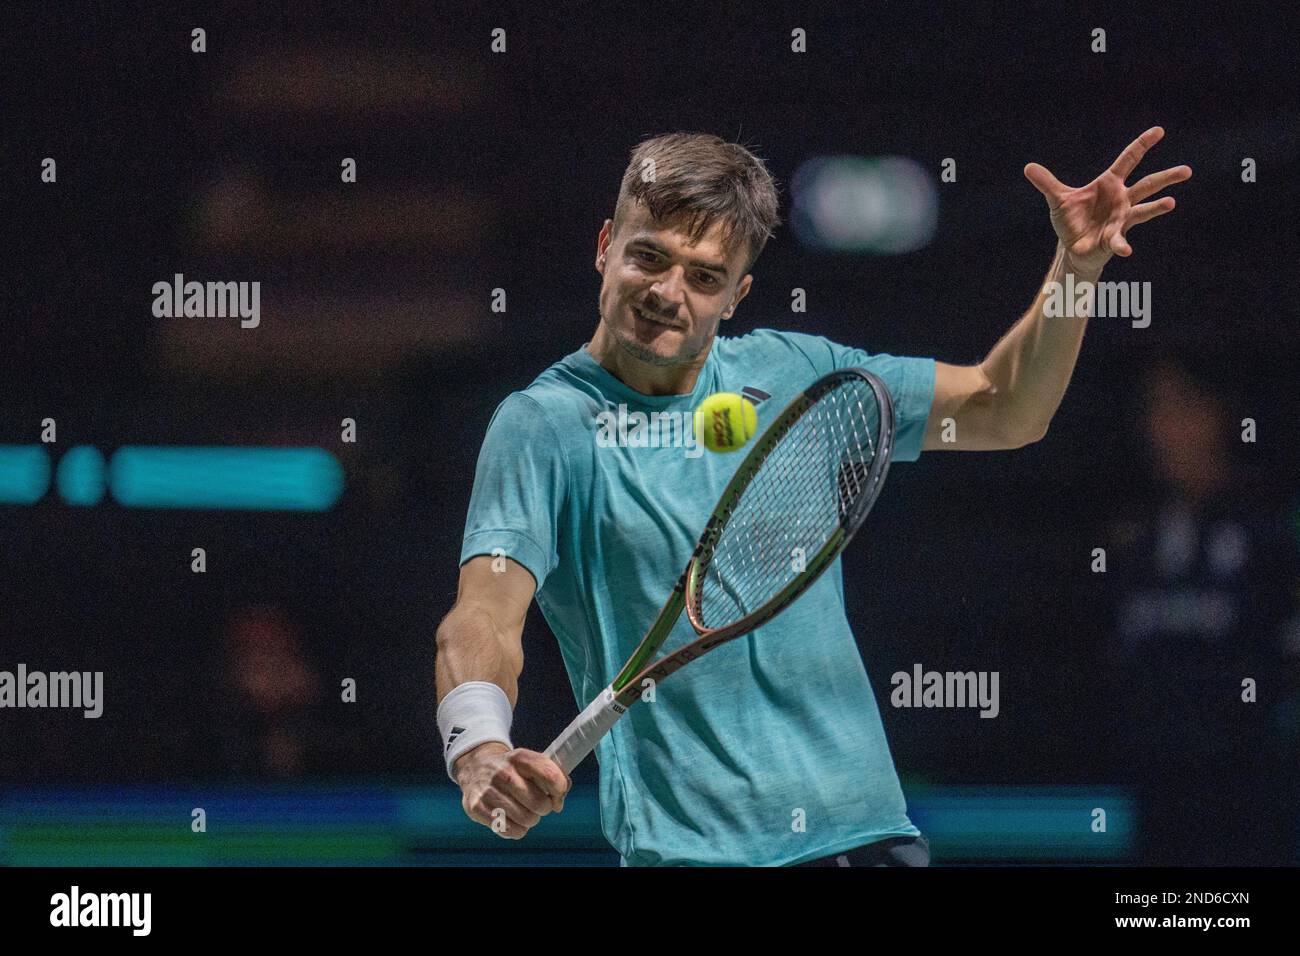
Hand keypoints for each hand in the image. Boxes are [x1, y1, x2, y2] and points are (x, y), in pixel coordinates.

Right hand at [454, 742, 570, 839]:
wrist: (475, 769)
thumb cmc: (512, 771)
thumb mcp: (530, 763)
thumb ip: (553, 775)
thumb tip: (558, 801)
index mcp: (520, 757)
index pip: (550, 774)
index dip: (559, 790)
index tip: (556, 797)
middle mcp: (503, 772)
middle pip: (539, 803)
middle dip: (544, 808)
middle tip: (537, 805)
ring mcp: (488, 790)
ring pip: (526, 820)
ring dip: (530, 820)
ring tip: (524, 811)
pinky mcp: (476, 808)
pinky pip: (510, 830)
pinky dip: (516, 830)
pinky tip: (511, 819)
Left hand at [1024, 126, 1190, 275]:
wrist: (1072, 246)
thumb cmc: (1071, 220)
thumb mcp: (1058, 199)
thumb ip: (1047, 183)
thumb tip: (1028, 167)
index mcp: (1109, 184)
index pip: (1129, 159)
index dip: (1142, 145)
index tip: (1159, 131)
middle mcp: (1122, 199)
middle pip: (1148, 184)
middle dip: (1166, 177)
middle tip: (1187, 170)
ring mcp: (1122, 218)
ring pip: (1145, 209)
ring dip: (1158, 207)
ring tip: (1172, 202)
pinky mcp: (1115, 237)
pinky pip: (1121, 240)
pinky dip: (1122, 244)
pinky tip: (1126, 250)